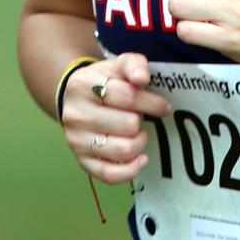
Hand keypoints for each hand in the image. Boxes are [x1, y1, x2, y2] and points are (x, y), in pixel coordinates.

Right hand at [59, 52, 170, 184]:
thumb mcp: (118, 65)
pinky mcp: (81, 161)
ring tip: (139, 134)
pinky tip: (141, 159)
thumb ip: (134, 64)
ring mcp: (76, 140)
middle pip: (128, 125)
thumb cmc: (104, 82)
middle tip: (140, 118)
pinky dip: (130, 170)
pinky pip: (109, 175)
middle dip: (141, 121)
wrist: (76, 99)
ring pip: (122, 150)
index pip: (127, 96)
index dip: (152, 102)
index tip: (163, 107)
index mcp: (83, 85)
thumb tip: (142, 78)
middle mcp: (75, 115)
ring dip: (139, 143)